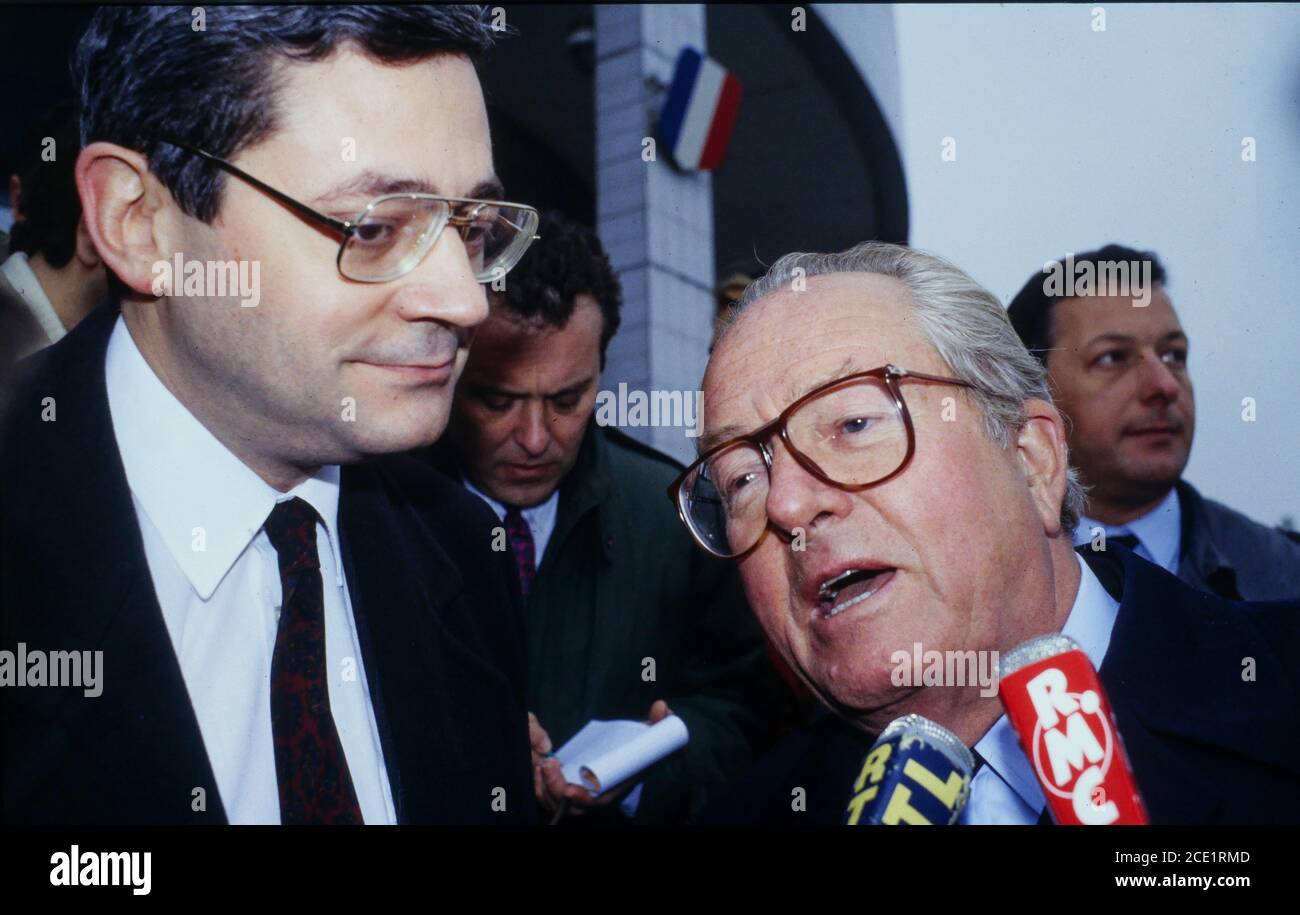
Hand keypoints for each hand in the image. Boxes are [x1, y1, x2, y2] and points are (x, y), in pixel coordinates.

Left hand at [534, 702, 673, 818]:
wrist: (627, 751)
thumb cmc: (637, 745)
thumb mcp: (648, 733)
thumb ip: (658, 721)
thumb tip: (661, 706)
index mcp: (612, 786)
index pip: (595, 801)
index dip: (581, 799)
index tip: (569, 791)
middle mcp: (594, 794)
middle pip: (569, 804)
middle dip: (554, 789)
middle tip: (548, 766)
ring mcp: (577, 791)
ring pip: (555, 800)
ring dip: (544, 785)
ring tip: (542, 763)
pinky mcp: (565, 784)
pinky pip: (548, 793)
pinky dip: (541, 784)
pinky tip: (538, 767)